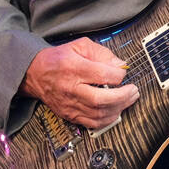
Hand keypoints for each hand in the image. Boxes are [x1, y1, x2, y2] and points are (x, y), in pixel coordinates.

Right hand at [22, 37, 138, 128]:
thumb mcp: (80, 46)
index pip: (102, 74)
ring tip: (129, 99)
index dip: (118, 75)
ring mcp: (69, 104)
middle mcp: (70, 88)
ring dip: (119, 108)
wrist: (35, 74)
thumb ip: (102, 53)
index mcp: (73, 68)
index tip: (123, 72)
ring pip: (98, 113)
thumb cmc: (59, 59)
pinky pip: (92, 123)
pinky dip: (108, 119)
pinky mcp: (69, 114)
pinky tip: (116, 110)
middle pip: (100, 99)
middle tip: (133, 90)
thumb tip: (120, 65)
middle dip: (123, 96)